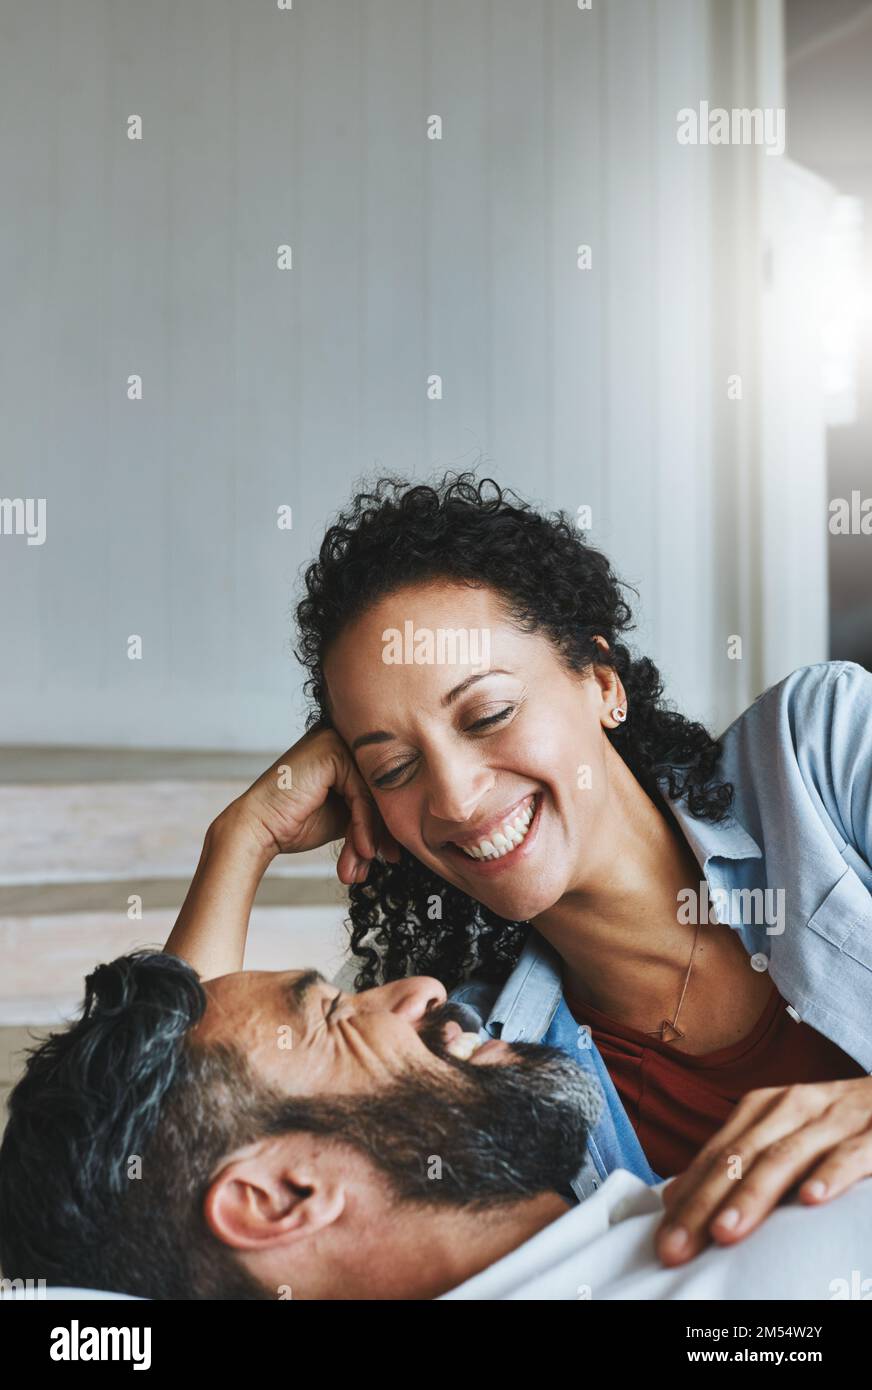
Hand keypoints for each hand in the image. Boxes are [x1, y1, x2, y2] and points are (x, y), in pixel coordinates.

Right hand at [223, 724, 400, 885]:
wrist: (258, 831)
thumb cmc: (294, 823)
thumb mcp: (344, 815)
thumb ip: (370, 811)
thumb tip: (408, 826)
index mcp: (347, 749)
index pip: (380, 787)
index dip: (387, 824)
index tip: (393, 856)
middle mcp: (343, 738)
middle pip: (380, 789)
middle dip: (383, 832)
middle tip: (388, 863)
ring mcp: (336, 740)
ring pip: (374, 794)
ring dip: (372, 836)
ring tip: (364, 865)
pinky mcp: (332, 751)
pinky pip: (362, 795)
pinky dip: (364, 827)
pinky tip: (361, 851)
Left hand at [655, 1076, 871, 1264]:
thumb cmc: (835, 1123)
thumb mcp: (784, 1133)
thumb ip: (736, 1160)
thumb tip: (675, 1195)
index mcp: (766, 1106)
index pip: (717, 1154)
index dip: (689, 1195)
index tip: (664, 1237)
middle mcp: (794, 1106)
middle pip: (741, 1157)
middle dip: (706, 1203)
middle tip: (680, 1246)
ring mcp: (835, 1118)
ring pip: (786, 1156)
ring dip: (753, 1194)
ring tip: (726, 1231)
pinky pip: (850, 1154)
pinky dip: (830, 1174)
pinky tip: (811, 1199)